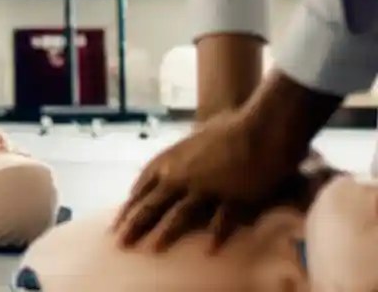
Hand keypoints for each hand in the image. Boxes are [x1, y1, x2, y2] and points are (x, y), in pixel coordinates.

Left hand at [112, 110, 303, 251]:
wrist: (259, 125)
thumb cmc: (229, 126)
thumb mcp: (195, 138)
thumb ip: (183, 156)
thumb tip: (175, 165)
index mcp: (169, 159)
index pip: (142, 187)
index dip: (130, 205)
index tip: (118, 221)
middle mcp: (181, 175)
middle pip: (153, 204)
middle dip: (135, 225)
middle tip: (121, 243)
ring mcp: (205, 187)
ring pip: (179, 215)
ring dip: (165, 234)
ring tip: (152, 250)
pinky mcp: (232, 196)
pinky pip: (221, 221)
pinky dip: (215, 236)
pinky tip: (209, 251)